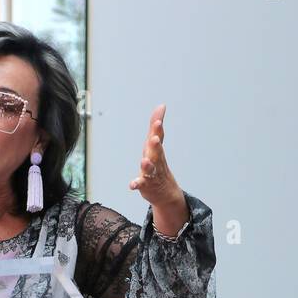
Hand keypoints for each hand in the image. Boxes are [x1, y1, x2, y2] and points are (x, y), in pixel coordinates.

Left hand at [129, 103, 188, 233]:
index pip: (158, 137)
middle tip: (154, 139)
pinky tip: (132, 184)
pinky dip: (137, 184)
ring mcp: (151, 174)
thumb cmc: (157, 163)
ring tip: (144, 161)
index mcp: (156, 149)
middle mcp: (156, 160)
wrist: (165, 191)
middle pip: (156, 152)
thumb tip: (161, 105)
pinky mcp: (145, 185)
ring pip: (150, 169)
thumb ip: (156, 125)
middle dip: (155, 145)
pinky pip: (141, 184)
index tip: (158, 121)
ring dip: (147, 165)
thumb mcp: (156, 143)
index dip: (157, 129)